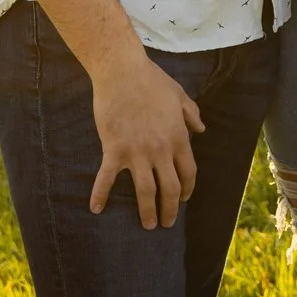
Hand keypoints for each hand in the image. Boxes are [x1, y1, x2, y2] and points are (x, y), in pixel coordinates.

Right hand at [89, 53, 205, 228]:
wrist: (122, 71)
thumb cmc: (151, 80)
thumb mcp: (179, 95)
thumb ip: (191, 114)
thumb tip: (201, 129)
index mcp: (178, 137)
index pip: (188, 173)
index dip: (187, 189)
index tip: (183, 199)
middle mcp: (160, 149)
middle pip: (170, 189)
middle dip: (170, 209)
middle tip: (166, 223)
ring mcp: (137, 152)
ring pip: (145, 191)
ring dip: (147, 212)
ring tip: (148, 225)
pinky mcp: (114, 149)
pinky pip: (107, 178)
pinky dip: (101, 194)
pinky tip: (96, 209)